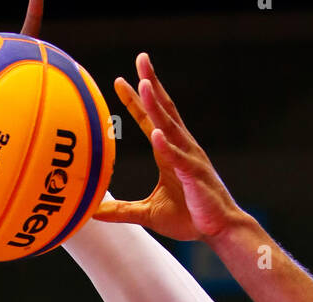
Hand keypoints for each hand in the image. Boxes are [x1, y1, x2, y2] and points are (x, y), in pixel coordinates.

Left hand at [93, 52, 243, 241]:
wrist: (219, 230)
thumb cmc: (189, 219)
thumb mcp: (149, 214)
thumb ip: (121, 210)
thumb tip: (93, 211)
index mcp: (169, 153)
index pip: (150, 120)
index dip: (135, 101)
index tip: (120, 80)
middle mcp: (181, 148)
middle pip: (164, 111)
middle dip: (151, 84)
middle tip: (140, 59)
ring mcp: (189, 160)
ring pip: (171, 128)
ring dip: (157, 106)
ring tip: (144, 85)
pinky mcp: (194, 177)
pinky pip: (179, 159)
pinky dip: (168, 146)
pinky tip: (157, 134)